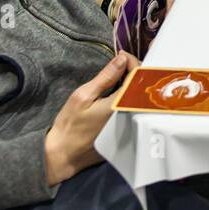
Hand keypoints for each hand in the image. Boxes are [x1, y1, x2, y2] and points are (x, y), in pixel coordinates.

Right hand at [44, 53, 137, 186]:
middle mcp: (131, 114)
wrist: (65, 154)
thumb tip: (121, 59)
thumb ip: (105, 77)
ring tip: (124, 73)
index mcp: (121, 104)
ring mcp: (131, 124)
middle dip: (137, 72)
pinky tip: (122, 91)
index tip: (122, 56)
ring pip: (141, 97)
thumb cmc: (70, 125)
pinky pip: (135, 107)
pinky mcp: (128, 130)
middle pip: (143, 87)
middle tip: (124, 62)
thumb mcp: (83, 96)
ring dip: (135, 83)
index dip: (132, 62)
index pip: (137, 76)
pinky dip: (132, 96)